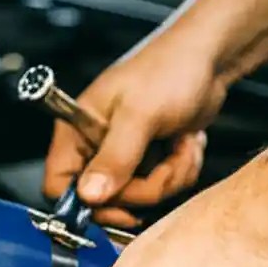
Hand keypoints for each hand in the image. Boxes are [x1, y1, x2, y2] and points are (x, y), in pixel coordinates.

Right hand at [42, 27, 229, 227]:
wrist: (209, 59)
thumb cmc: (169, 70)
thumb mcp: (140, 115)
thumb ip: (115, 157)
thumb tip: (88, 196)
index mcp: (75, 131)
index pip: (58, 185)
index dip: (83, 204)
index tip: (118, 207)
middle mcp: (94, 147)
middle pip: (104, 201)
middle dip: (143, 188)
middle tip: (165, 163)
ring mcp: (122, 156)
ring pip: (138, 198)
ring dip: (169, 176)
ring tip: (180, 144)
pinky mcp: (148, 161)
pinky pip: (160, 189)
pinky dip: (180, 170)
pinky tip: (186, 143)